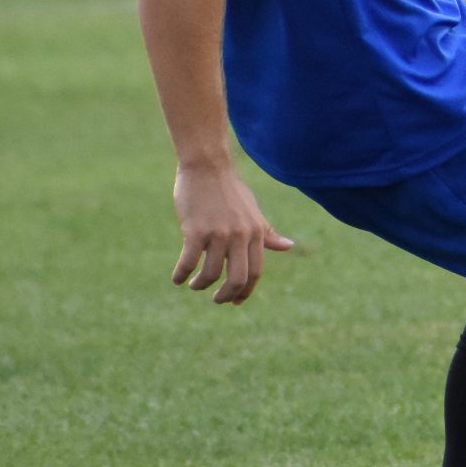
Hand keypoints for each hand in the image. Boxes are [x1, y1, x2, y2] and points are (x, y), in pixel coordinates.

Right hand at [171, 161, 292, 304]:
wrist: (207, 165)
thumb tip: (289, 246)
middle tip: (216, 300)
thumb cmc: (229, 188)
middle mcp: (240, 235)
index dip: (246, 291)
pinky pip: (188, 262)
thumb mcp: (253, 211)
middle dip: (226, 296)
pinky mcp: (195, 230)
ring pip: (210, 273)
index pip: (255, 272)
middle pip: (237, 279)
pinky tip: (177, 279)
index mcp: (255, 232)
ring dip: (200, 285)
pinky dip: (181, 275)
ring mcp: (218, 233)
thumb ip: (267, 232)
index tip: (235, 301)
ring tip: (194, 285)